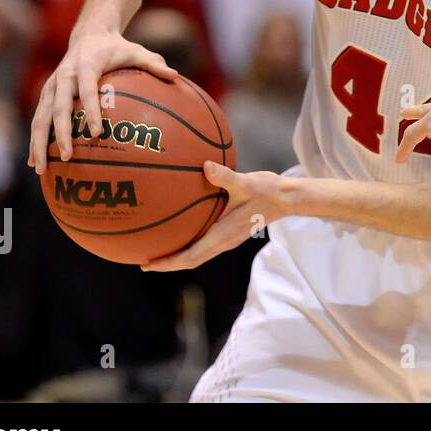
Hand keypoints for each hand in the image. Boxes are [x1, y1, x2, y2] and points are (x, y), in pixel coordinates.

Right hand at [28, 28, 177, 172]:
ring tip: (41, 169)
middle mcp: (64, 76)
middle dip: (61, 133)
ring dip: (39, 143)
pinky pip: (39, 119)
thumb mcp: (137, 51)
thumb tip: (175, 76)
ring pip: (41, 116)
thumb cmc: (117, 47)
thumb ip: (154, 64)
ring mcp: (52, 86)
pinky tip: (36, 163)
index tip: (98, 133)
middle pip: (58, 107)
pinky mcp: (46, 94)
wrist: (89, 35)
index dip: (91, 111)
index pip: (87, 90)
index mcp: (86, 65)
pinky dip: (36, 140)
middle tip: (68, 156)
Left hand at [141, 161, 287, 270]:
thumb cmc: (269, 190)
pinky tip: (180, 229)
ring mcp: (227, 238)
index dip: (168, 263)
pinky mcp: (230, 232)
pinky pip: (204, 244)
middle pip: (190, 260)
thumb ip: (225, 176)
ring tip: (156, 250)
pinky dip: (188, 244)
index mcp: (223, 235)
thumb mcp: (247, 182)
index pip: (191, 257)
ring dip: (177, 256)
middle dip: (167, 263)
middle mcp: (224, 241)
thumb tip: (205, 166)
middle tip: (143, 261)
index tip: (148, 264)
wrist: (287, 198)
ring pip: (197, 254)